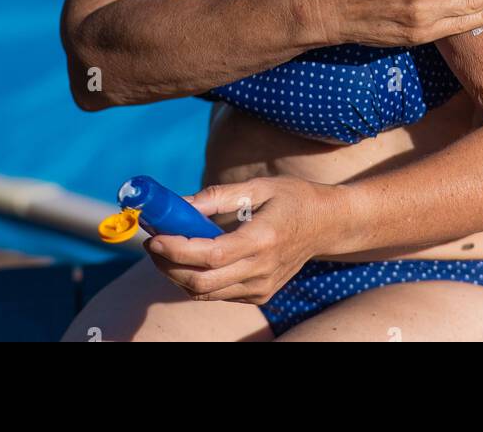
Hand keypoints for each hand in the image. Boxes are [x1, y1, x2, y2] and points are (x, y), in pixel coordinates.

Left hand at [142, 176, 341, 305]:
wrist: (329, 224)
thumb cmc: (294, 198)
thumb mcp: (259, 187)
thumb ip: (217, 196)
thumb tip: (177, 204)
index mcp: (263, 239)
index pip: (210, 256)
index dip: (176, 250)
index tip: (154, 237)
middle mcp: (261, 270)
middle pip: (200, 283)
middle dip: (167, 265)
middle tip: (153, 243)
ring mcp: (261, 288)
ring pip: (204, 294)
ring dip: (177, 274)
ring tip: (166, 249)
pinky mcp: (260, 296)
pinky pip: (218, 295)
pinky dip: (196, 280)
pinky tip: (192, 258)